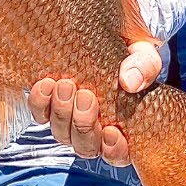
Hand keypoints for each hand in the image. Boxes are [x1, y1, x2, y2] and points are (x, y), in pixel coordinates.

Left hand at [27, 41, 161, 166]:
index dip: (114, 150)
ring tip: (66, 85)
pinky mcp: (49, 104)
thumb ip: (145, 65)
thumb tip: (130, 83)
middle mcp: (95, 129)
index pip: (119, 154)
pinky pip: (40, 114)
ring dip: (62, 113)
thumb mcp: (144, 52)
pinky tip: (46, 84)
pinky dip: (40, 103)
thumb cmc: (129, 49)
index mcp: (124, 125)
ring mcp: (70, 119)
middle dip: (83, 124)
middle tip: (85, 96)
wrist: (102, 32)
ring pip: (62, 134)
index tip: (111, 131)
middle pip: (86, 146)